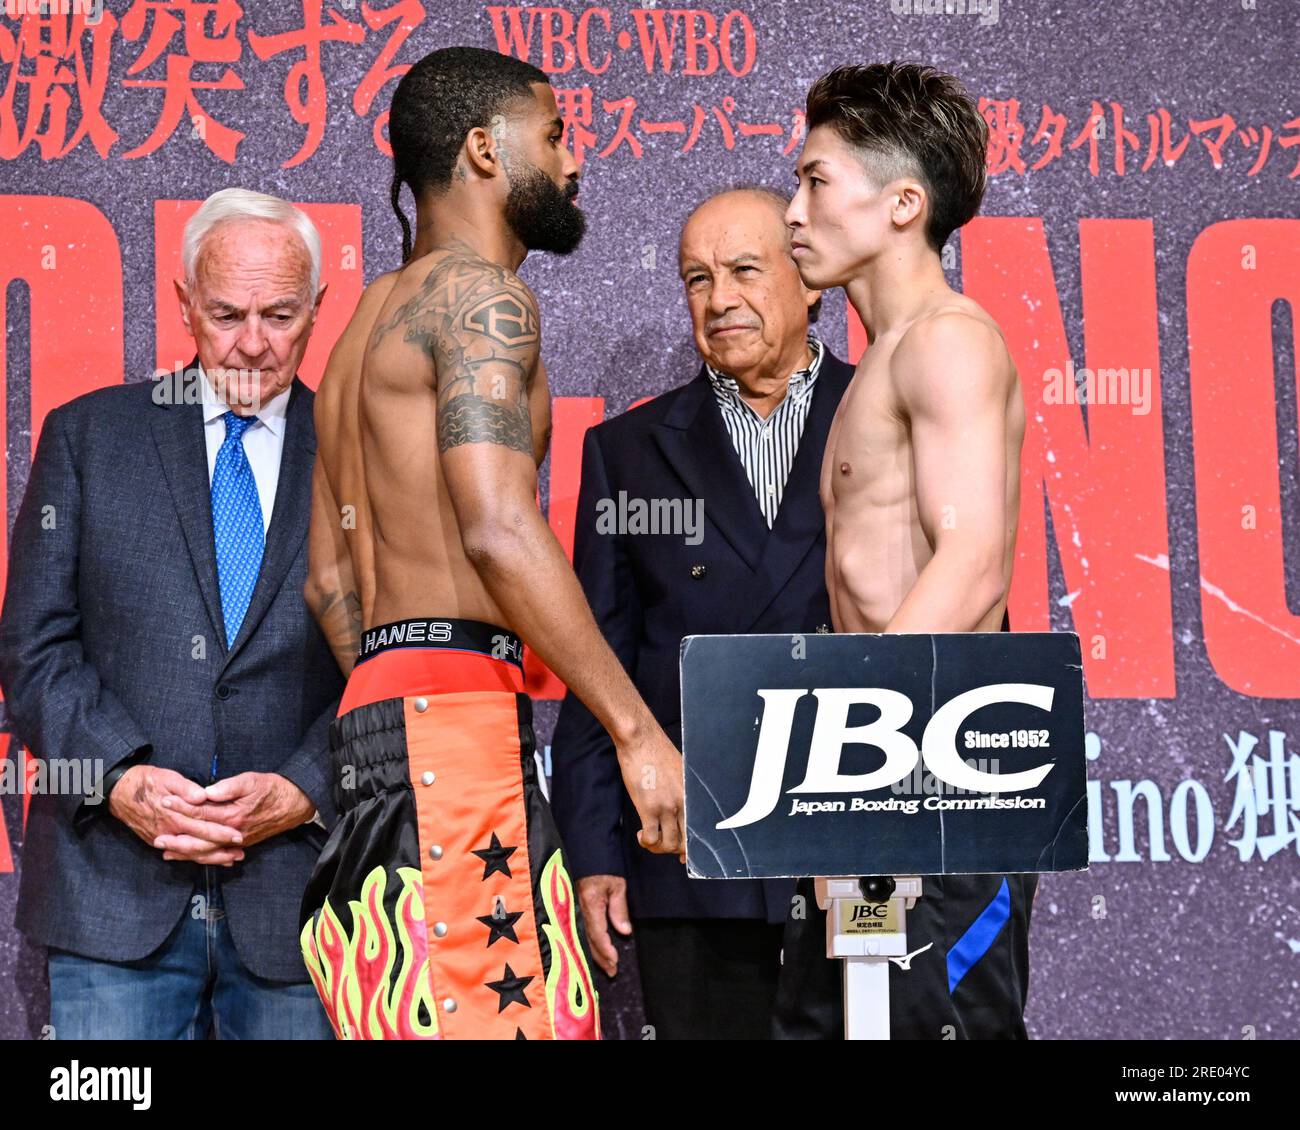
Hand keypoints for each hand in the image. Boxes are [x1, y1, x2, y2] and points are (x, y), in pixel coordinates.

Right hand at [108, 765, 244, 865]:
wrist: (117, 792)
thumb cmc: (145, 781)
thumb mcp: (167, 778)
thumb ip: (186, 788)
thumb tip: (203, 796)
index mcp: (174, 815)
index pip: (202, 827)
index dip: (220, 833)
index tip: (238, 835)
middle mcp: (168, 831)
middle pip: (198, 846)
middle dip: (220, 851)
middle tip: (240, 853)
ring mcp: (161, 838)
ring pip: (189, 853)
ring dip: (211, 858)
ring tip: (230, 860)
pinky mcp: (155, 840)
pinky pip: (178, 852)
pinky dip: (193, 857)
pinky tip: (207, 858)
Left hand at [154, 772, 313, 861]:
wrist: (297, 804)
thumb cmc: (275, 789)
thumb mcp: (253, 780)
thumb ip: (229, 786)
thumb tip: (206, 791)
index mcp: (232, 815)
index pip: (200, 813)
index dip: (180, 807)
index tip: (164, 801)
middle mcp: (232, 832)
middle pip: (198, 838)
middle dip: (176, 836)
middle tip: (156, 835)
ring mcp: (237, 841)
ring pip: (206, 851)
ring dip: (185, 851)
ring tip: (165, 850)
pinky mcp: (241, 843)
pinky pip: (216, 854)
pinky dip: (201, 856)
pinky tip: (188, 855)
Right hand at [577, 874, 630, 977]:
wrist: (586, 855)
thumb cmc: (603, 868)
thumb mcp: (617, 885)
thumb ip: (619, 909)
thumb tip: (625, 932)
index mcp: (590, 906)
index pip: (598, 935)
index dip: (606, 951)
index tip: (615, 962)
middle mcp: (578, 912)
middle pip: (588, 942)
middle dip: (600, 959)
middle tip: (612, 972)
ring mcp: (573, 912)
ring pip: (582, 940)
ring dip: (594, 955)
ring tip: (605, 967)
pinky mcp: (572, 912)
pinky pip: (579, 932)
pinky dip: (587, 945)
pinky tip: (593, 953)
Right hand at [616, 726, 685, 859]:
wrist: (641, 740)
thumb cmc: (656, 751)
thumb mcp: (679, 771)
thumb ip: (681, 790)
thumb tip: (679, 804)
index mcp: (691, 795)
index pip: (698, 829)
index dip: (691, 847)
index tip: (684, 855)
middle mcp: (683, 804)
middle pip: (685, 842)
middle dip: (673, 849)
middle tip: (661, 843)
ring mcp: (667, 807)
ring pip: (669, 844)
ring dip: (657, 847)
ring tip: (648, 838)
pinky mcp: (649, 808)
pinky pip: (651, 838)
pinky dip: (645, 842)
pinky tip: (640, 834)